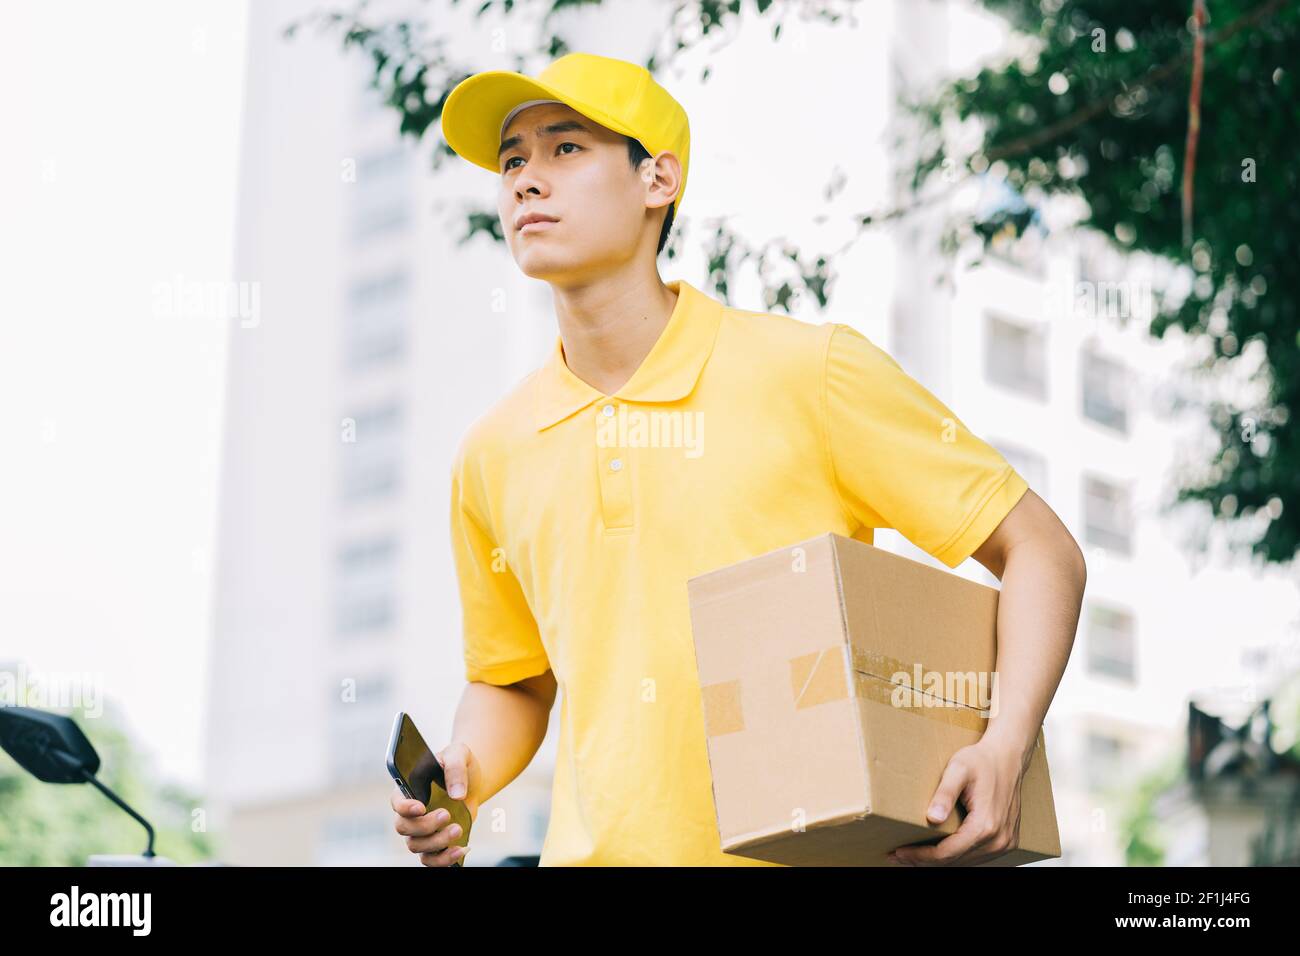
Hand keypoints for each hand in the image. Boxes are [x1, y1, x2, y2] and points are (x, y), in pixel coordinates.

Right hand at [391, 741, 480, 866]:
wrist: (472, 781)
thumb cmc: (459, 763)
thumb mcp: (459, 754)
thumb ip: (455, 768)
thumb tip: (457, 795)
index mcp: (409, 788)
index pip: (397, 802)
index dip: (405, 807)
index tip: (421, 807)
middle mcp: (410, 812)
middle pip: (403, 828)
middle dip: (424, 826)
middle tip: (446, 815)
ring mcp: (421, 830)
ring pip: (416, 846)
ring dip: (437, 843)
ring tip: (458, 830)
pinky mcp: (435, 843)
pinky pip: (431, 859)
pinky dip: (444, 860)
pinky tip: (461, 849)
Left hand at [887, 736, 1028, 865]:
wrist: (1007, 757)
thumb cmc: (982, 761)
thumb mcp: (958, 769)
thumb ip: (945, 793)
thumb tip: (933, 818)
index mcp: (985, 825)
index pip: (947, 853)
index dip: (920, 856)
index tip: (899, 852)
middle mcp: (998, 840)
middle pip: (954, 862)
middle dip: (924, 861)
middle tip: (898, 855)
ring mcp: (1004, 843)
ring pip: (965, 862)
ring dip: (939, 862)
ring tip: (913, 854)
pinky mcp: (1005, 842)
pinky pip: (976, 857)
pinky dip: (955, 856)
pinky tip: (937, 850)